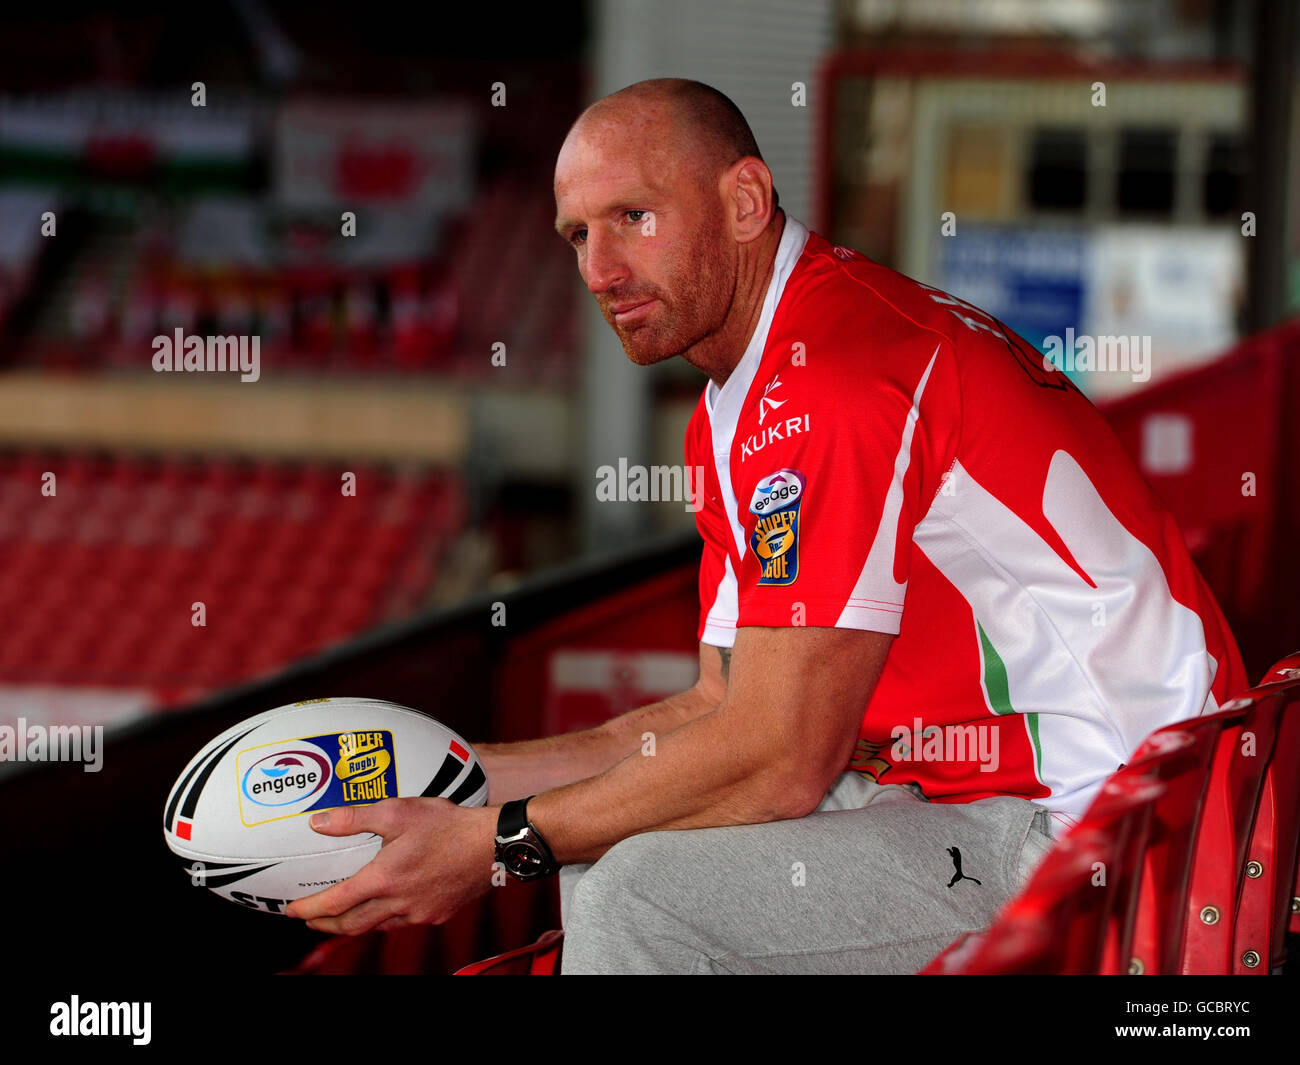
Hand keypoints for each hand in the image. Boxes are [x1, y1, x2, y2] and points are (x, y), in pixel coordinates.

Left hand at [284, 798, 497, 934]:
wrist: (492, 845)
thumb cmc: (447, 825)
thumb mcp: (398, 811)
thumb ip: (354, 818)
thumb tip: (318, 823)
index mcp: (384, 879)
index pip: (335, 903)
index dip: (308, 909)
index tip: (291, 910)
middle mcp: (398, 903)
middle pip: (352, 926)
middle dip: (327, 925)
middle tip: (312, 920)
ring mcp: (419, 913)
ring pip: (378, 927)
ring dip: (356, 924)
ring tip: (346, 916)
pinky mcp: (438, 914)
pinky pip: (404, 923)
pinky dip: (386, 919)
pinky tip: (390, 907)